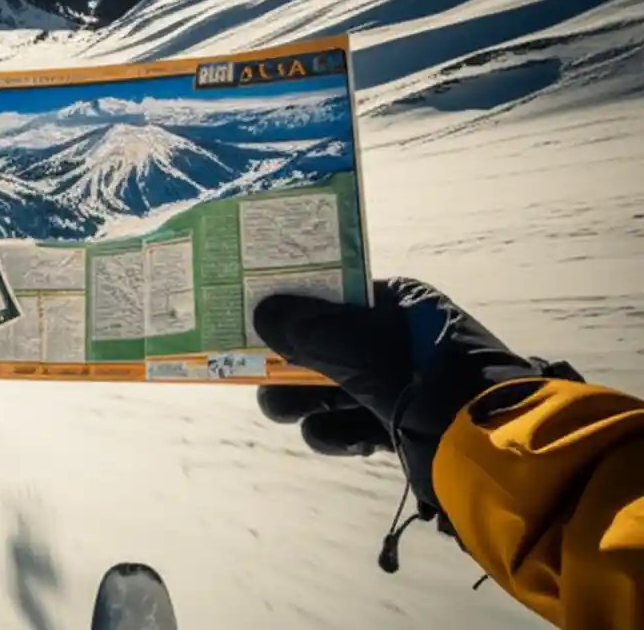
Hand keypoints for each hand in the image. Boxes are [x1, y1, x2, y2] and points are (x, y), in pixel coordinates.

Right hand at [251, 278, 580, 562]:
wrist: (503, 464)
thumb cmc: (440, 393)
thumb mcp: (372, 358)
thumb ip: (315, 335)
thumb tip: (261, 310)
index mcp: (401, 306)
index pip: (333, 296)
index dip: (293, 309)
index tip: (255, 325)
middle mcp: (395, 339)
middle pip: (320, 345)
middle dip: (290, 368)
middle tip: (262, 382)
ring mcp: (395, 385)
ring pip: (326, 389)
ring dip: (305, 406)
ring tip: (291, 417)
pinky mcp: (394, 426)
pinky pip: (345, 423)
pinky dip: (337, 435)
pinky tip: (352, 444)